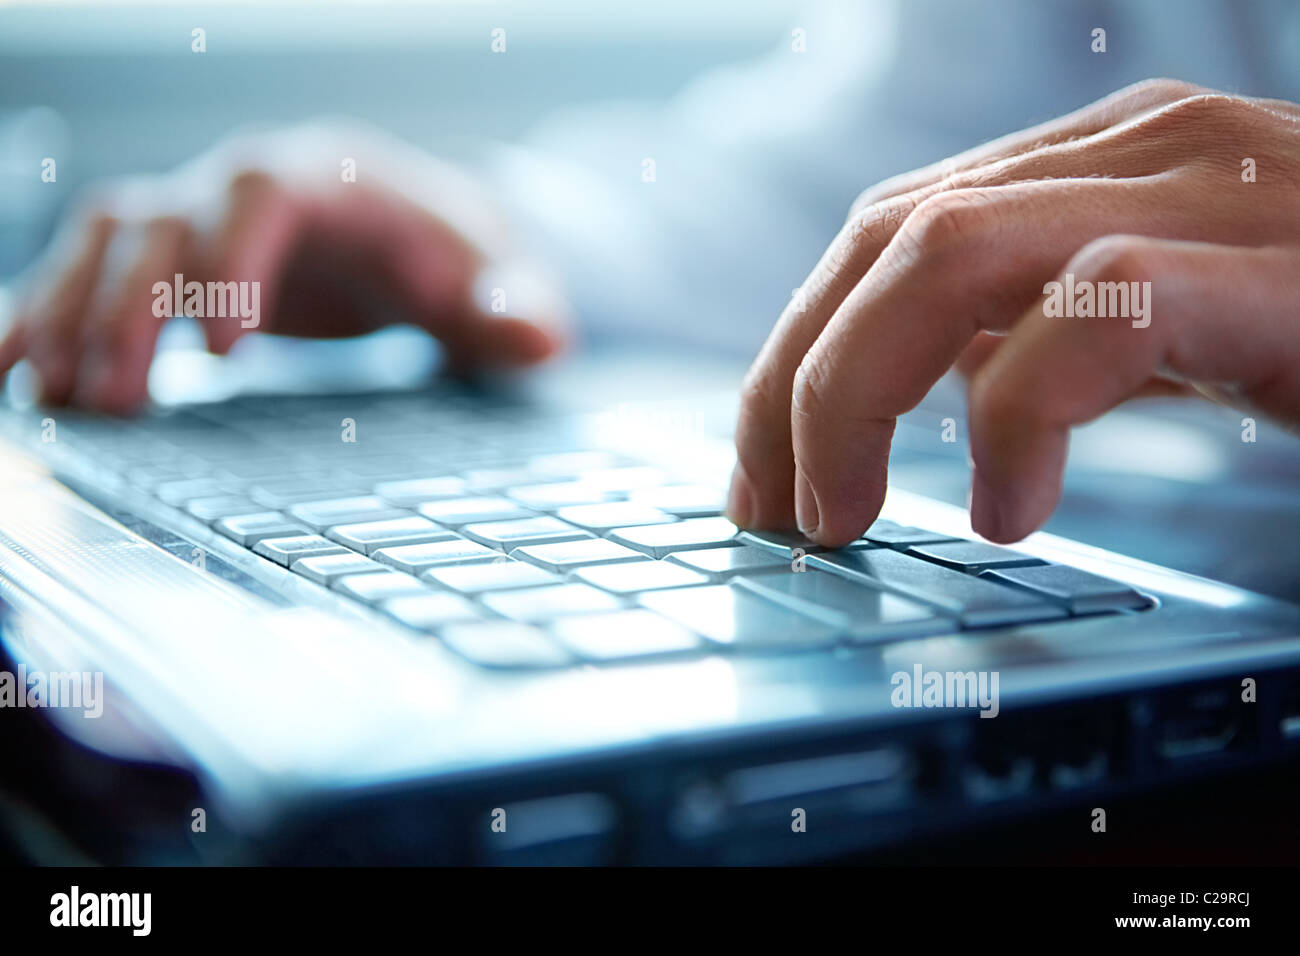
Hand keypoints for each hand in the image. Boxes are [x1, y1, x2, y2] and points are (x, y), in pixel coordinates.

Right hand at [0, 123, 569, 412]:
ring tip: (47, 398)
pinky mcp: (179, 261)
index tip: (220, 353)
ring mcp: (206, 218)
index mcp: (335, 178)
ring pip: (107, 239)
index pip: (263, 187)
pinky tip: (9, 371)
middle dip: (126, 305)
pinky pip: (91, 270)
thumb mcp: (508, 283)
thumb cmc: (467, 261)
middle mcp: (252, 186)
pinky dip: (45, 312)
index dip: (232, 257)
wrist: (429, 243)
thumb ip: (519, 309)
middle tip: (111, 401)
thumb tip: (536, 339)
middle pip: (163, 216)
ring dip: (68, 312)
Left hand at [726, 78, 1299, 545]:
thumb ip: (1054, 329)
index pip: (887, 230)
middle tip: (775, 516)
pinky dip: (1021, 416)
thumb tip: (945, 386)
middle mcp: (1141, 152)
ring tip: (844, 519)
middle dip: (794, 384)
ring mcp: (1215, 193)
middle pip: (889, 236)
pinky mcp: (1283, 267)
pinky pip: (1099, 312)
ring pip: (953, 252)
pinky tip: (1009, 510)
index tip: (762, 472)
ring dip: (858, 396)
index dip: (796, 353)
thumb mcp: (1174, 325)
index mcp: (1100, 164)